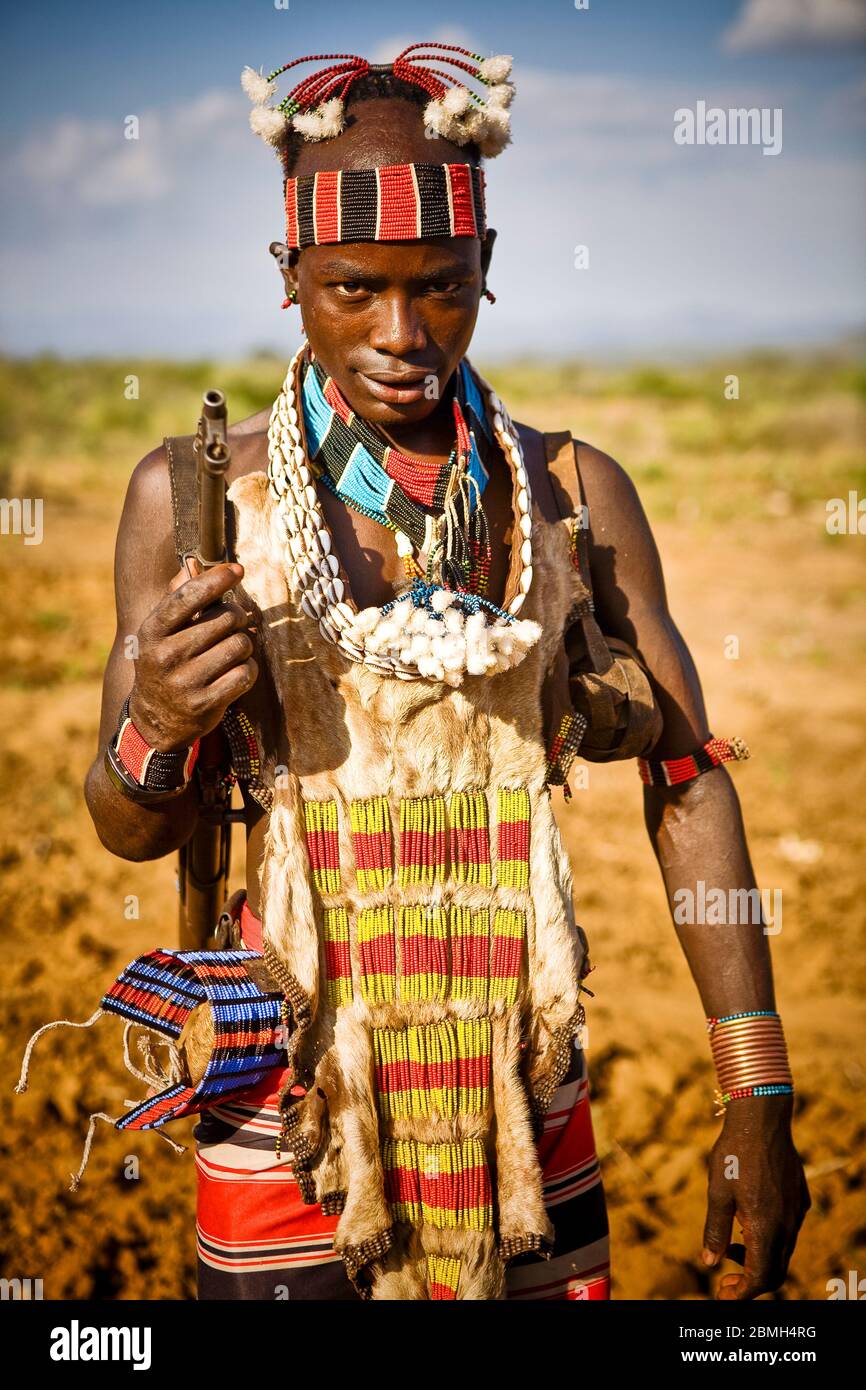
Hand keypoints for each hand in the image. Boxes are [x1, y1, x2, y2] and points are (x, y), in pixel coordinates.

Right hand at [128, 559, 257, 751]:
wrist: (156, 718)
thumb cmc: (165, 663)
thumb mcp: (161, 631)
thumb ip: (176, 597)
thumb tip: (192, 563)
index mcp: (152, 631)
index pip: (188, 596)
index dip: (217, 579)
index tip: (237, 570)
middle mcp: (166, 655)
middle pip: (225, 619)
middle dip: (237, 617)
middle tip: (234, 623)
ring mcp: (185, 682)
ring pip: (239, 646)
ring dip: (244, 645)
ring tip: (234, 651)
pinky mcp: (204, 704)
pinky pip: (245, 674)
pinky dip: (248, 671)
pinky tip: (236, 672)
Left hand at [702, 1095, 810, 1298]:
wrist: (762, 1118)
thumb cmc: (734, 1153)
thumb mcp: (717, 1192)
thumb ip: (715, 1230)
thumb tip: (709, 1262)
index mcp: (766, 1227)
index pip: (760, 1278)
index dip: (742, 1293)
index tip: (723, 1292)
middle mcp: (787, 1224)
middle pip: (775, 1271)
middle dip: (751, 1283)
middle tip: (726, 1279)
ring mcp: (797, 1211)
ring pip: (783, 1251)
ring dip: (760, 1259)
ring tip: (732, 1245)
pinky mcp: (800, 1198)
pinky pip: (789, 1230)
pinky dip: (770, 1239)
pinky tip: (749, 1221)